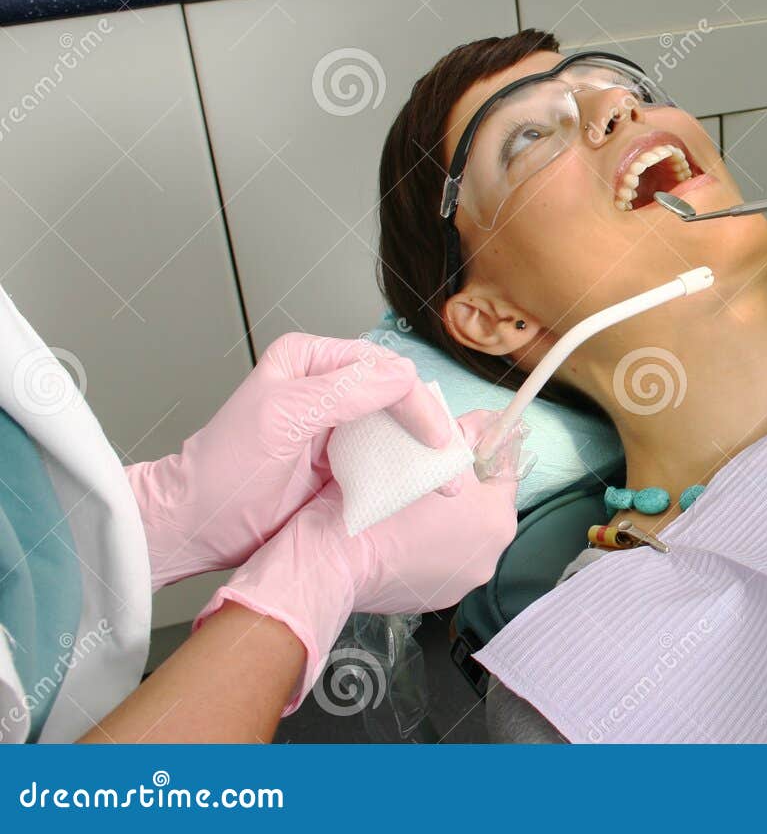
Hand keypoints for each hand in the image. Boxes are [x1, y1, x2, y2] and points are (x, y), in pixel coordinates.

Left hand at [127, 333, 458, 588]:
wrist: (196, 527)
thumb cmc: (224, 471)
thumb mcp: (282, 419)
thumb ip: (342, 391)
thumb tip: (404, 376)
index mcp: (310, 360)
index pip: (381, 368)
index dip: (413, 400)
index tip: (432, 438)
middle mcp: (326, 385)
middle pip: (397, 395)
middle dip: (427, 426)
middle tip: (449, 460)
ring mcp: (335, 425)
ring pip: (397, 427)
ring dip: (422, 452)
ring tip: (445, 479)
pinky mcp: (340, 460)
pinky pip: (385, 458)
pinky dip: (406, 472)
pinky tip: (422, 486)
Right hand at [195, 410, 519, 710]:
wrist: (331, 562)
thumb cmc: (380, 505)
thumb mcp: (427, 454)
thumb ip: (466, 436)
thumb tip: (488, 422)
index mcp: (498, 520)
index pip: (506, 471)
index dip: (486, 449)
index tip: (468, 438)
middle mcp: (489, 557)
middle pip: (485, 504)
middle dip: (465, 483)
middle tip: (432, 465)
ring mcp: (462, 583)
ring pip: (462, 532)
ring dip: (446, 514)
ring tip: (413, 498)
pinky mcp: (434, 598)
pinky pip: (438, 558)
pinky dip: (426, 543)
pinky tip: (401, 530)